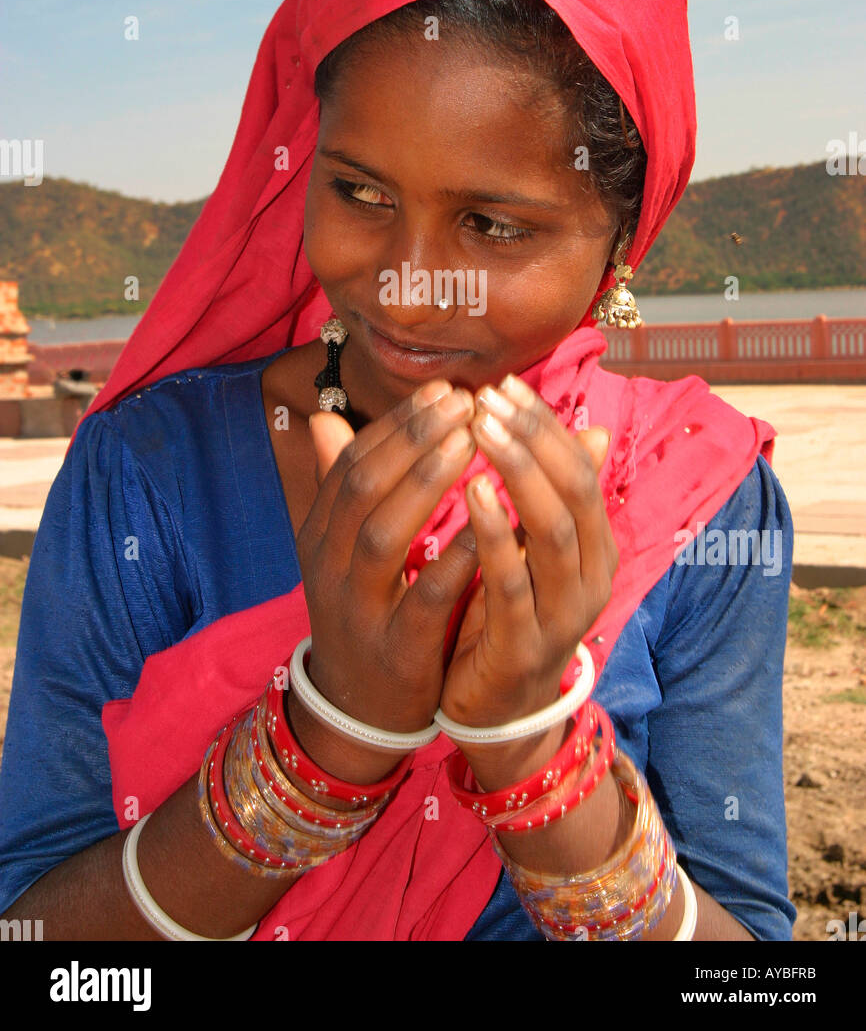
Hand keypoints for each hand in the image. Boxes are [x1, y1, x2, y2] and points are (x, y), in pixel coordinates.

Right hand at [292, 380, 480, 762]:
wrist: (359, 706)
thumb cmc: (364, 608)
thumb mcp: (342, 548)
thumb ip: (341, 483)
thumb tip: (324, 417)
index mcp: (320, 533)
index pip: (355, 461)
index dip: (398, 423)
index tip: (444, 389)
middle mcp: (329, 564)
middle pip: (364, 485)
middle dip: (414, 438)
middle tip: (464, 401)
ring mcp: (358, 607)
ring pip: (384, 534)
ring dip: (426, 483)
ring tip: (472, 442)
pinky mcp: (394, 648)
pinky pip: (424, 598)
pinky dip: (453, 561)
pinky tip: (487, 529)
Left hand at [439, 373, 615, 785]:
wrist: (497, 710)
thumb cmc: (507, 613)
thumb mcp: (532, 548)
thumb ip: (548, 493)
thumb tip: (590, 427)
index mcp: (594, 546)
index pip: (579, 467)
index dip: (543, 423)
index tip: (503, 383)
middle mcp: (591, 575)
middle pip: (574, 491)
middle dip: (533, 437)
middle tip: (489, 396)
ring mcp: (563, 612)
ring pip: (553, 531)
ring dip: (517, 473)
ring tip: (481, 429)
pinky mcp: (526, 644)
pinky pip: (514, 582)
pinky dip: (495, 534)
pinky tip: (471, 494)